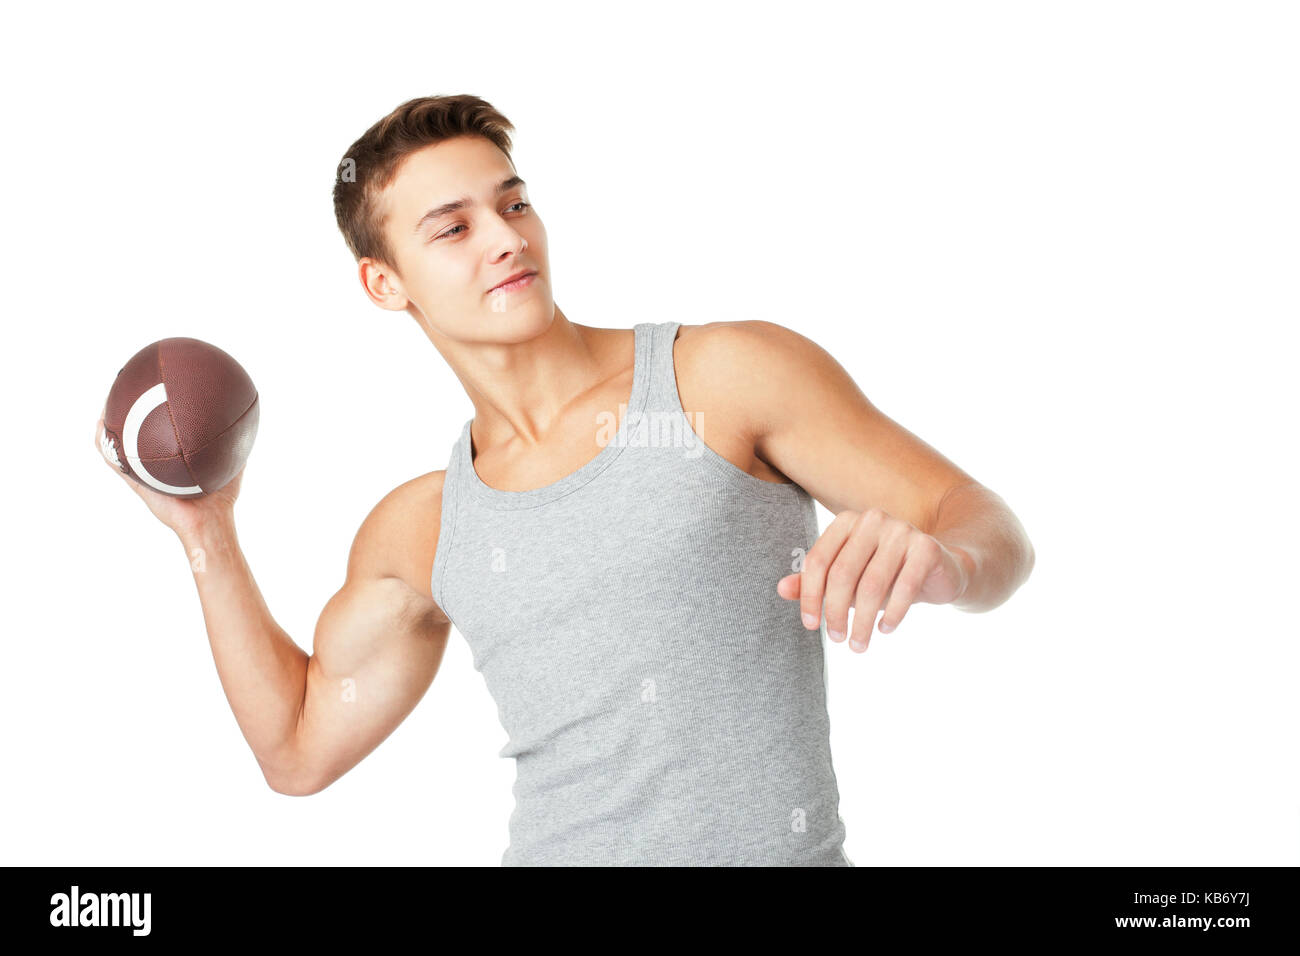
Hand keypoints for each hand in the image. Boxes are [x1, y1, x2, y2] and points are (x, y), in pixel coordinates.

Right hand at [94, 408, 244, 539]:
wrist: (209, 521)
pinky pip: (116, 462)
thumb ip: (236, 447)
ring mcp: (145, 475)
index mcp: (175, 463)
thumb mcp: (232, 465)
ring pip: (119, 450)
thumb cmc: (222, 498)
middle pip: (137, 442)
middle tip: (123, 399)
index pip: (162, 439)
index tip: (153, 398)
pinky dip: (105, 445)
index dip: (155, 421)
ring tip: (104, 410)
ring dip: (108, 430)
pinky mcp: (138, 484)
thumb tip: (245, 426)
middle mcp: (157, 468)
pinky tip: (100, 426)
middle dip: (128, 421)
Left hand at [777, 507, 968, 652]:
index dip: (809, 596)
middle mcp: (873, 520)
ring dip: (863, 622)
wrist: (941, 569)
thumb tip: (780, 589)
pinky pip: (905, 587)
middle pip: (842, 574)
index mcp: (847, 522)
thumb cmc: (886, 575)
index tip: (811, 626)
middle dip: (836, 612)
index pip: (818, 561)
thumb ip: (814, 582)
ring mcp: (902, 531)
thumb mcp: (848, 579)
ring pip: (872, 585)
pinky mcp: (927, 548)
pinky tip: (885, 629)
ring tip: (859, 644)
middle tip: (837, 639)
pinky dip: (892, 614)